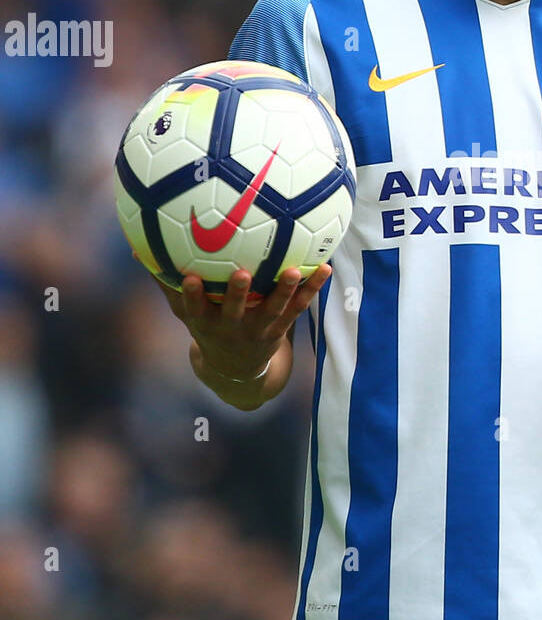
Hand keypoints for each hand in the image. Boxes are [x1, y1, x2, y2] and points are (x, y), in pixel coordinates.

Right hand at [143, 262, 331, 380]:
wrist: (234, 371)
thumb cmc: (206, 327)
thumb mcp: (182, 311)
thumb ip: (165, 281)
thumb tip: (138, 248)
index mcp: (205, 322)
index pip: (194, 309)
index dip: (192, 296)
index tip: (190, 278)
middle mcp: (231, 328)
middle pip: (234, 311)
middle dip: (238, 294)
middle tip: (242, 274)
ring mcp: (258, 330)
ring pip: (273, 310)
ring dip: (284, 291)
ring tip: (294, 271)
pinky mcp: (279, 329)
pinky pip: (297, 308)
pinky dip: (311, 289)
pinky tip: (324, 268)